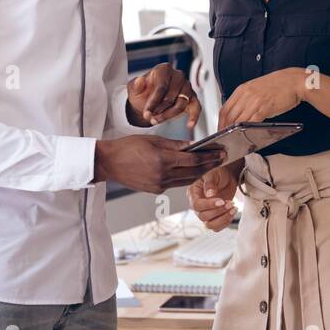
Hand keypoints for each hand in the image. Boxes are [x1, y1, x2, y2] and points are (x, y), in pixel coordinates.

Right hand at [94, 136, 224, 194]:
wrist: (108, 162)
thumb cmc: (128, 146)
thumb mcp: (153, 140)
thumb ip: (176, 145)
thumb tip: (195, 145)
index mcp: (163, 160)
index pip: (194, 159)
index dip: (210, 156)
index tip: (221, 152)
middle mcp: (162, 175)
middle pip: (194, 172)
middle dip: (210, 165)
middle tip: (222, 158)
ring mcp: (159, 185)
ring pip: (187, 180)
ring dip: (200, 173)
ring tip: (211, 165)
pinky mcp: (155, 190)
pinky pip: (176, 184)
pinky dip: (186, 177)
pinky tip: (192, 171)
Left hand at [127, 62, 201, 128]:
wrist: (149, 100)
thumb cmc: (143, 93)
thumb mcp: (134, 89)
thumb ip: (135, 85)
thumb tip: (139, 80)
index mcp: (164, 69)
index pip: (161, 88)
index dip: (153, 102)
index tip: (146, 113)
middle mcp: (178, 76)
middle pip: (171, 97)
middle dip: (160, 111)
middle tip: (151, 118)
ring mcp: (186, 86)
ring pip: (181, 104)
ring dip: (169, 116)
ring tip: (158, 120)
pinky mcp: (192, 97)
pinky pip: (196, 107)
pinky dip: (194, 117)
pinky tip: (189, 125)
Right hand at [189, 159, 243, 231]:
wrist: (228, 177)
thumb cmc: (219, 173)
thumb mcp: (214, 174)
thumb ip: (210, 183)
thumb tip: (209, 194)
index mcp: (193, 193)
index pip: (196, 205)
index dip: (208, 205)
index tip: (221, 201)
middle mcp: (197, 205)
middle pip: (203, 216)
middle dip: (218, 211)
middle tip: (231, 203)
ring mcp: (205, 213)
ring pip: (209, 225)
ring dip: (223, 219)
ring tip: (233, 208)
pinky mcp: (214, 217)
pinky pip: (217, 227)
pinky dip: (226, 222)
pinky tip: (232, 212)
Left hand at [218, 68, 303, 130]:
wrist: (295, 81)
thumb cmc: (279, 84)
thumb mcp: (257, 87)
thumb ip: (246, 97)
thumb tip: (239, 112)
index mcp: (242, 89)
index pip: (224, 108)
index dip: (220, 122)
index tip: (220, 129)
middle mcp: (246, 94)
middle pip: (228, 116)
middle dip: (224, 129)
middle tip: (225, 138)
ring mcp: (255, 101)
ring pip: (238, 121)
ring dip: (235, 132)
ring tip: (234, 139)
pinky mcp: (265, 108)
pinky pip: (251, 122)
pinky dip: (247, 130)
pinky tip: (247, 134)